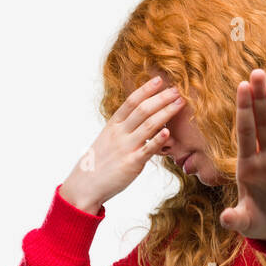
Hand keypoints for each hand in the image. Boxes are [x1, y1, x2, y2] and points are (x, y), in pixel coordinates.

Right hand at [58, 76, 184, 213]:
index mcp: (113, 125)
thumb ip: (123, 129)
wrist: (86, 185)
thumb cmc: (99, 163)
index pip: (131, 102)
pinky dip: (158, 140)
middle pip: (143, 110)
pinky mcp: (131, 164)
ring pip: (148, 125)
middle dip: (161, 98)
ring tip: (179, 103)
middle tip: (177, 90)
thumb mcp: (108, 140)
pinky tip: (168, 132)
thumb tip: (141, 121)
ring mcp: (125, 148)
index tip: (160, 80)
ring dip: (165, 112)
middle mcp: (119, 133)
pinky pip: (147, 149)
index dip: (146, 89)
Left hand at [219, 68, 265, 242]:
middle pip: (261, 124)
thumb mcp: (246, 223)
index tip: (241, 86)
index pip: (244, 132)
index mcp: (248, 167)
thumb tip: (226, 220)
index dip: (244, 109)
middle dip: (259, 99)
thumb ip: (235, 219)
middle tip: (256, 72)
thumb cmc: (259, 224)